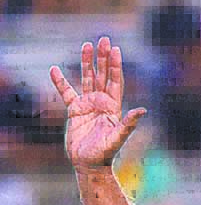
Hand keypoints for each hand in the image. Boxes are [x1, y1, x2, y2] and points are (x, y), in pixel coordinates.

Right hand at [49, 37, 146, 170]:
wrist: (89, 164)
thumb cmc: (105, 153)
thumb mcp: (117, 137)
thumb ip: (128, 124)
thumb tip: (142, 110)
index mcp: (113, 106)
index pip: (115, 81)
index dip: (115, 65)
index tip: (115, 49)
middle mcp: (102, 103)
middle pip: (103, 75)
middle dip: (103, 58)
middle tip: (103, 39)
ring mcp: (88, 105)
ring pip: (87, 79)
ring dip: (86, 62)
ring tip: (86, 44)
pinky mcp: (75, 111)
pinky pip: (66, 92)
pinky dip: (60, 82)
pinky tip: (54, 69)